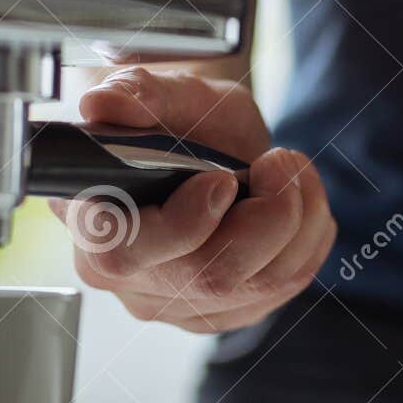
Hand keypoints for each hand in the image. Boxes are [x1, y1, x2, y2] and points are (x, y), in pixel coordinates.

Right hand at [48, 68, 335, 332]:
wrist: (207, 143)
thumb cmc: (179, 119)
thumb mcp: (166, 90)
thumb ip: (135, 92)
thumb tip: (100, 103)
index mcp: (94, 224)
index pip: (124, 252)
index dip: (183, 222)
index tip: (223, 178)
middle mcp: (130, 278)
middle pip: (209, 278)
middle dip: (268, 214)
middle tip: (279, 160)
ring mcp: (177, 304)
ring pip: (260, 286)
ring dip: (299, 219)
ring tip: (290, 168)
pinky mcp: (223, 312)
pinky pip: (285, 288)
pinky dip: (309, 237)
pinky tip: (298, 201)